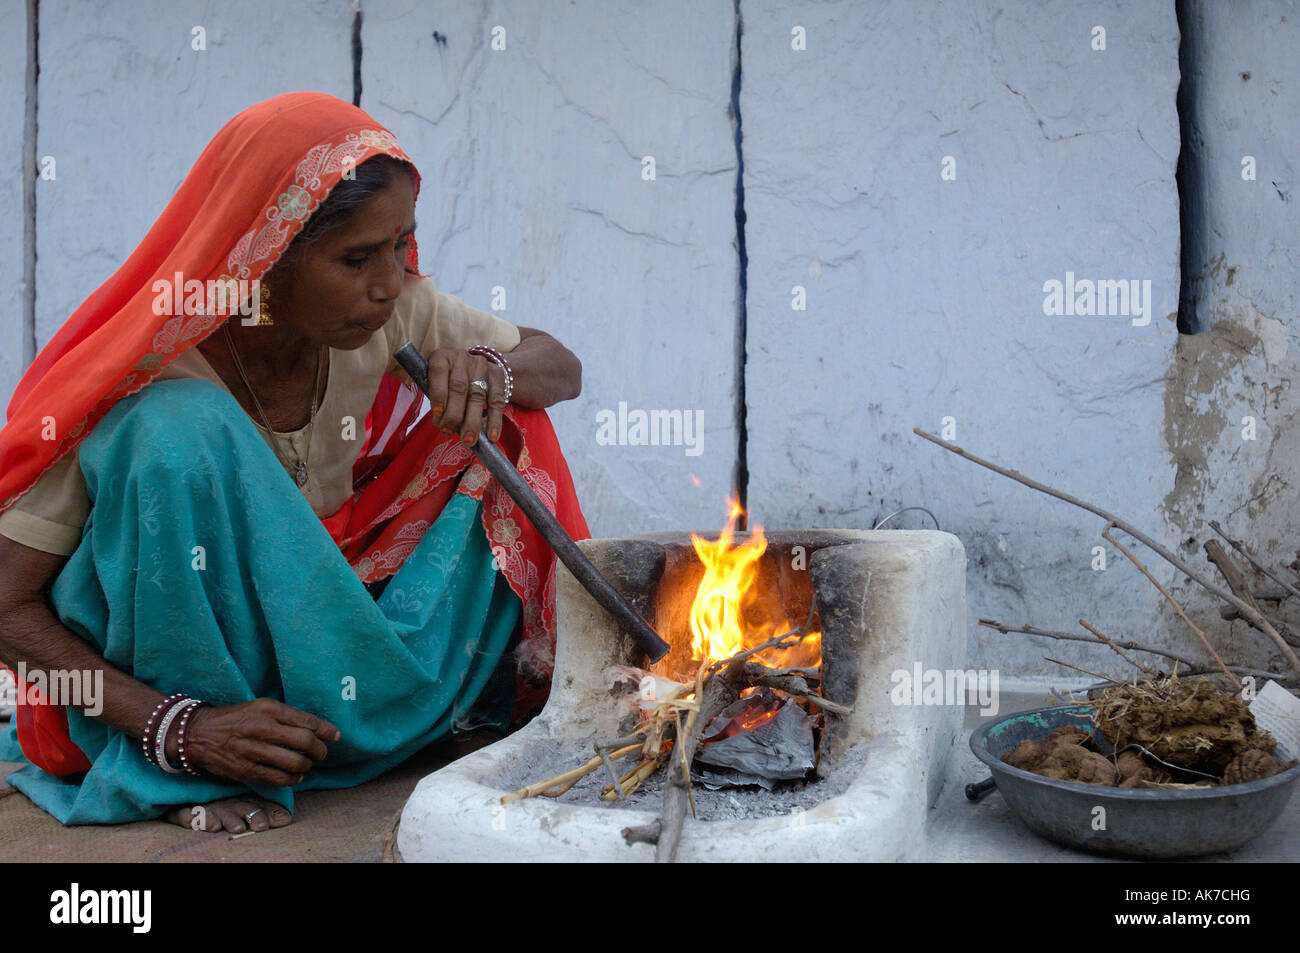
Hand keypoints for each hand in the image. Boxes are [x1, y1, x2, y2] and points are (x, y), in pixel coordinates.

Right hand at [178, 698, 340, 787]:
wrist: (197, 733)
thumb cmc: (235, 718)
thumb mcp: (260, 707)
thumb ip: (286, 716)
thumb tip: (318, 729)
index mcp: (268, 708)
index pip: (307, 721)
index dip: (327, 731)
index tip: (335, 736)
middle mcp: (261, 727)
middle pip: (305, 742)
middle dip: (320, 750)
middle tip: (321, 753)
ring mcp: (253, 750)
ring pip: (295, 762)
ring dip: (307, 766)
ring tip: (307, 764)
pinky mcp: (246, 770)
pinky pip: (279, 779)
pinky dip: (293, 779)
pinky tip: (295, 776)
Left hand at [424, 348, 506, 445]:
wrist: (474, 365)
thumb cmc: (448, 380)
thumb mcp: (436, 382)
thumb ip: (436, 398)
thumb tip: (442, 424)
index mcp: (442, 357)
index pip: (438, 371)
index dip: (438, 393)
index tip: (437, 413)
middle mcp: (461, 359)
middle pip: (459, 387)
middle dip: (454, 414)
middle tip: (449, 432)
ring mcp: (481, 366)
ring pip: (477, 395)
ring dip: (473, 421)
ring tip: (468, 440)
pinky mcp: (497, 376)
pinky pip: (497, 400)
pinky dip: (494, 420)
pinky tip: (491, 436)